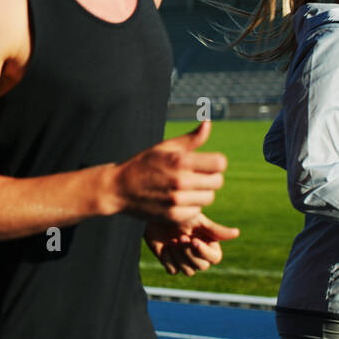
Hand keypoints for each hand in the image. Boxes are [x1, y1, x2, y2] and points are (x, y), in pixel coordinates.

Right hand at [109, 122, 227, 223]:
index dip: (215, 163)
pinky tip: (178, 200)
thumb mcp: (165, 147)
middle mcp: (180, 181)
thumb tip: (208, 123)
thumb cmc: (143, 164)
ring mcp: (177, 200)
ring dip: (201, 194)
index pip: (220, 163)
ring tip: (185, 189)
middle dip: (209, 178)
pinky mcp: (173, 216)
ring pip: (208, 198)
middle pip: (217, 182)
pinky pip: (196, 211)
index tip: (205, 164)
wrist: (118, 188)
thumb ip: (191, 139)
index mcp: (180, 160)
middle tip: (194, 177)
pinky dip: (190, 207)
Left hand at [145, 213, 240, 275]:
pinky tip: (164, 246)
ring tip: (172, 240)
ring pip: (189, 271)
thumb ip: (215, 230)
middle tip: (180, 237)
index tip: (193, 240)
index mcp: (208, 245)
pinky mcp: (170, 263)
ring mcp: (184, 261)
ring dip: (179, 256)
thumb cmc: (178, 215)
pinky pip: (173, 270)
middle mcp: (198, 255)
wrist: (154, 216)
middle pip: (202, 267)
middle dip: (190, 253)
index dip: (204, 252)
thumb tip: (237, 233)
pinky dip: (168, 259)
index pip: (215, 258)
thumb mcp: (197, 221)